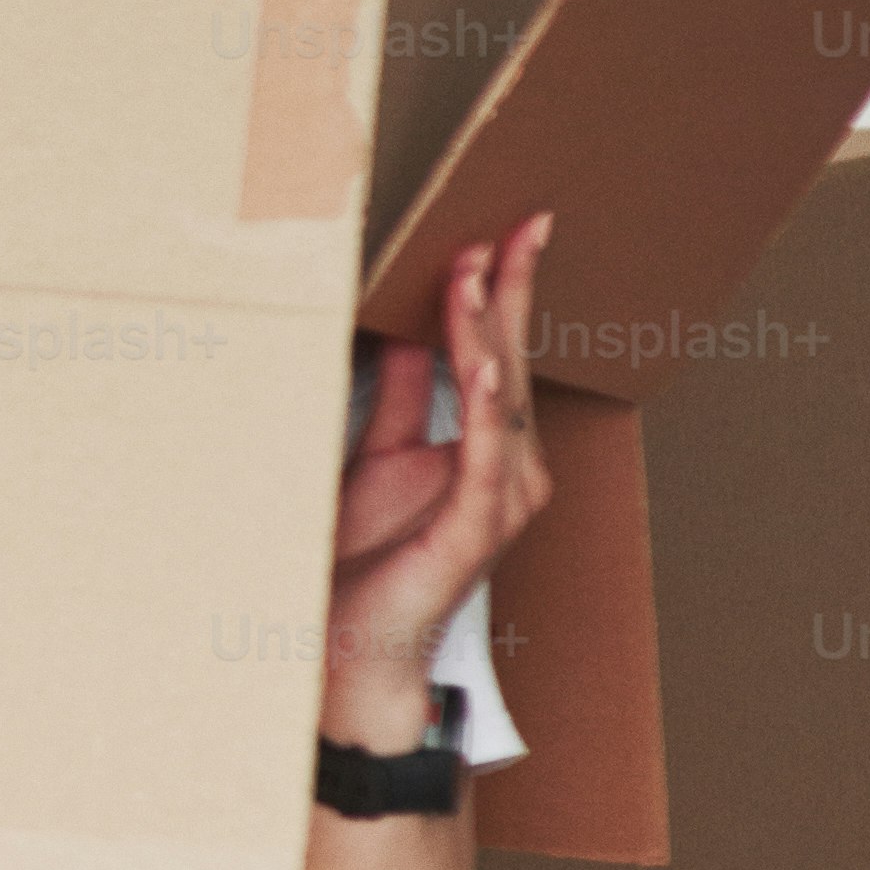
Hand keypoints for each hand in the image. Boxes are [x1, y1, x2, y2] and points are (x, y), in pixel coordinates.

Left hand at [326, 212, 555, 745]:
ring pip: (499, 391)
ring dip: (488, 325)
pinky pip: (484, 447)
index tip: (505, 231)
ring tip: (480, 264)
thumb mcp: (378, 457)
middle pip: (510, 360)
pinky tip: (481, 351)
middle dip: (511, 289)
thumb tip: (409, 332)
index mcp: (490, 452)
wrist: (351, 647)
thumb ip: (403, 399)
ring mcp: (501, 497)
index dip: (502, 293)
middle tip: (518, 222)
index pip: (499, 354)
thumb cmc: (366, 560)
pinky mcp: (476, 524)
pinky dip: (483, 393)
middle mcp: (511, 470)